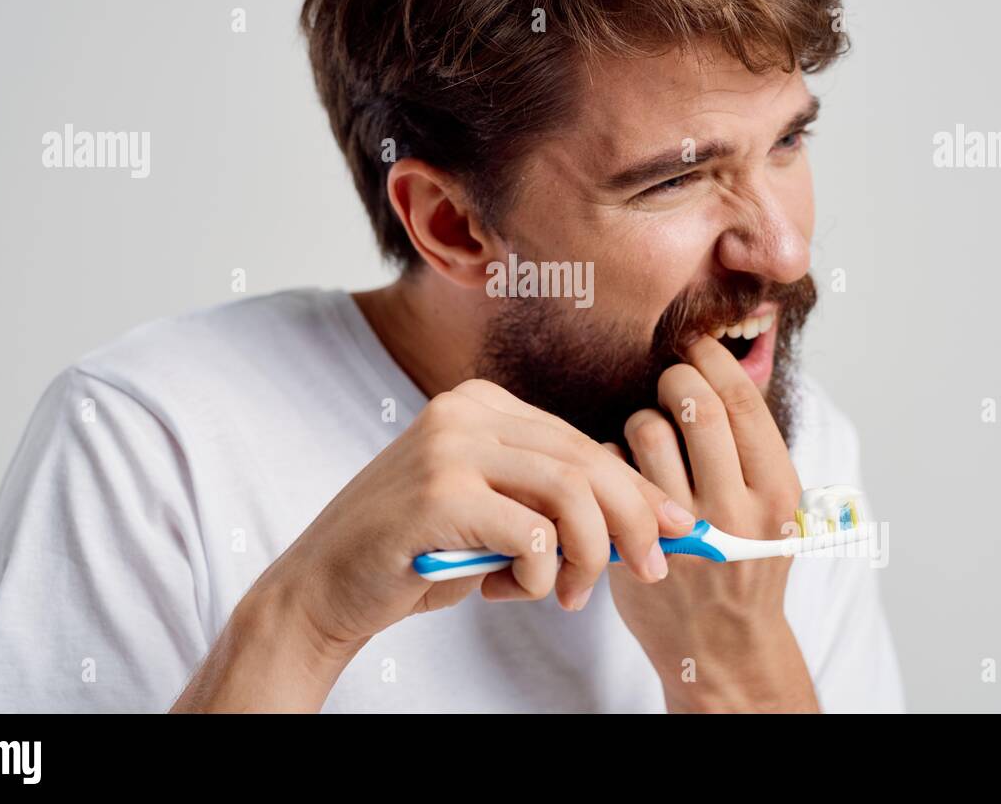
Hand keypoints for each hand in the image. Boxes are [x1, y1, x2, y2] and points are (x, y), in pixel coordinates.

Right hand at [174, 378, 694, 710]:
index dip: (637, 488)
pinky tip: (512, 591)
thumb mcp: (491, 512)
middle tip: (652, 569)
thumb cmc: (415, 553)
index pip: (582, 442)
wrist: (324, 586)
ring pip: (570, 495)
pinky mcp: (438, 494)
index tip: (676, 529)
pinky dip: (541, 575)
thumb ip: (548, 501)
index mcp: (482, 403)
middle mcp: (467, 411)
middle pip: (586, 462)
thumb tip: (645, 521)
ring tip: (573, 596)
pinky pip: (532, 536)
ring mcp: (450, 447)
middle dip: (634, 521)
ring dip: (589, 555)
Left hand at [607, 335, 818, 711]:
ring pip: (645, 429)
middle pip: (692, 404)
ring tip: (652, 437)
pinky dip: (611, 457)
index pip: (741, 398)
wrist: (723, 644)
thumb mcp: (773, 506)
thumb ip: (751, 446)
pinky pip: (610, 466)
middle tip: (671, 380)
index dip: (712, 358)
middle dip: (674, 378)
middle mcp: (734, 508)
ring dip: (641, 419)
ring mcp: (682, 526)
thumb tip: (718, 363)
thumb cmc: (746, 561)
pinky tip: (626, 476)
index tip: (697, 344)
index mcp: (777, 490)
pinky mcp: (635, 539)